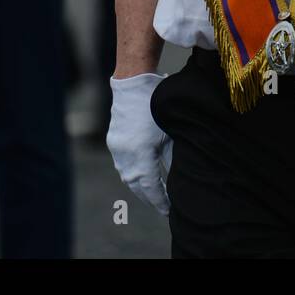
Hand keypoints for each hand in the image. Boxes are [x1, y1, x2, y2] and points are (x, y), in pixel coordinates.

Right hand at [106, 72, 171, 215]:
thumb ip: (172, 158)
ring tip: (153, 196)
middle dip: (150, 198)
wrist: (134, 83)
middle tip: (163, 208)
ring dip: (140, 187)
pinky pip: (123, 165)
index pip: (151, 187)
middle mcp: (125, 155)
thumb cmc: (158, 107)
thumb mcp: (170, 134)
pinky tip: (140, 178)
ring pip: (127, 176)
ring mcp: (117, 148)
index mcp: (141, 155)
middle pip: (137, 185)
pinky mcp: (114, 141)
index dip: (160, 201)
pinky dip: (132, 174)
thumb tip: (180, 178)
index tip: (169, 211)